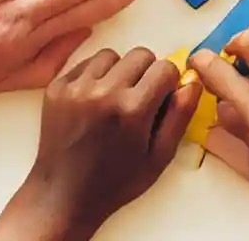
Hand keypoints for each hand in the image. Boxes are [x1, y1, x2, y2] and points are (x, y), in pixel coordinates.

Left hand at [0, 48, 201, 239]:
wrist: (65, 194)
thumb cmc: (116, 180)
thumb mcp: (160, 156)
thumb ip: (180, 115)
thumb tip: (192, 81)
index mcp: (133, 110)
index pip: (165, 67)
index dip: (168, 82)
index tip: (161, 98)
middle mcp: (104, 92)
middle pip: (140, 54)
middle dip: (147, 73)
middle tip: (139, 99)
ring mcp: (76, 88)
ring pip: (112, 55)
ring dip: (119, 71)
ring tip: (115, 98)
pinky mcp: (57, 87)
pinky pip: (85, 64)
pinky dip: (95, 76)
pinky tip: (95, 101)